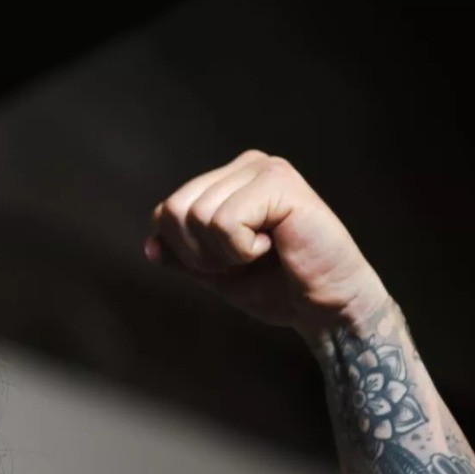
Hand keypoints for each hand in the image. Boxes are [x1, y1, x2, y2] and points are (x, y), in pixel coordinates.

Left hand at [144, 150, 389, 334]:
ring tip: (261, 252)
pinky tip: (275, 245)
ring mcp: (264, 169)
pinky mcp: (280, 182)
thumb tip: (149, 245)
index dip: (184, 252)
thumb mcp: (215, 272)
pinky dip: (241, 248)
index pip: (165, 212)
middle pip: (174, 211)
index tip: (227, 262)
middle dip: (199, 253)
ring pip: (196, 216)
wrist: (325, 307)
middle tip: (244, 260)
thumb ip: (181, 256)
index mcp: (226, 181)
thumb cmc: (276, 287)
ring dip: (223, 252)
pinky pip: (224, 221)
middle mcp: (245, 165)